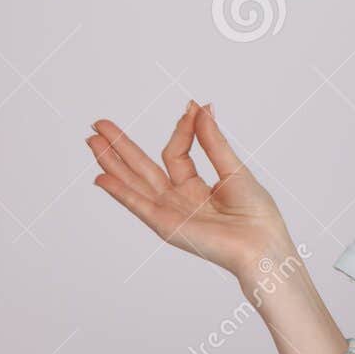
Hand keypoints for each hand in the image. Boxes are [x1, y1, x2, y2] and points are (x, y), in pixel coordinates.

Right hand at [87, 100, 290, 276]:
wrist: (263, 246)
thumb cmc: (258, 215)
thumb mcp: (234, 169)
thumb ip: (213, 142)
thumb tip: (202, 108)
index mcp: (197, 187)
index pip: (177, 152)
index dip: (182, 129)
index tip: (191, 108)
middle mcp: (179, 199)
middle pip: (143, 167)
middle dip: (121, 146)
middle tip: (99, 124)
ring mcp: (170, 212)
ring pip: (134, 182)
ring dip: (111, 162)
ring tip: (92, 142)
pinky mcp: (166, 225)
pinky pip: (138, 205)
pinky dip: (119, 192)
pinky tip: (101, 178)